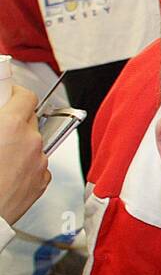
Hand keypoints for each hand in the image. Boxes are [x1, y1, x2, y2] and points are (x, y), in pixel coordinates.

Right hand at [0, 85, 49, 225]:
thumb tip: (0, 114)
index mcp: (12, 126)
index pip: (25, 96)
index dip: (14, 93)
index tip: (7, 95)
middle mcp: (31, 142)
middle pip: (30, 118)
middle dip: (15, 119)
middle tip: (0, 127)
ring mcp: (39, 162)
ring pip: (33, 142)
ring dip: (20, 143)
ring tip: (0, 155)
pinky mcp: (42, 181)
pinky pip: (37, 163)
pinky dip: (26, 163)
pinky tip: (8, 171)